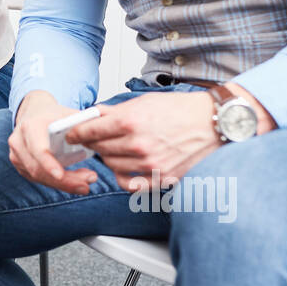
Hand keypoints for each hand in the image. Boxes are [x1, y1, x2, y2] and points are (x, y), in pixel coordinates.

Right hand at [8, 91, 101, 194]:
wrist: (34, 112)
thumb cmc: (54, 114)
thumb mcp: (68, 114)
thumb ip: (83, 123)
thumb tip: (101, 131)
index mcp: (31, 126)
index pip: (38, 148)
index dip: (48, 163)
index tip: (60, 174)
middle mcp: (18, 141)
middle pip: (39, 168)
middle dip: (64, 180)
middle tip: (86, 184)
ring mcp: (16, 154)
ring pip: (38, 177)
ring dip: (62, 184)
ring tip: (85, 184)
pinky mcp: (20, 165)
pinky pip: (37, 179)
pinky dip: (56, 183)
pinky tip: (73, 182)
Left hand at [68, 91, 221, 192]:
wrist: (213, 124)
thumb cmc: (183, 110)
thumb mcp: (145, 102)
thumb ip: (117, 112)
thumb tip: (95, 115)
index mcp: (131, 121)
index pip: (91, 131)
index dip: (77, 132)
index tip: (73, 134)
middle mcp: (138, 144)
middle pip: (99, 150)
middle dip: (94, 144)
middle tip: (95, 140)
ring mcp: (149, 164)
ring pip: (112, 166)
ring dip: (109, 158)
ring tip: (116, 149)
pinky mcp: (160, 178)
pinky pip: (129, 184)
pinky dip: (123, 177)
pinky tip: (126, 167)